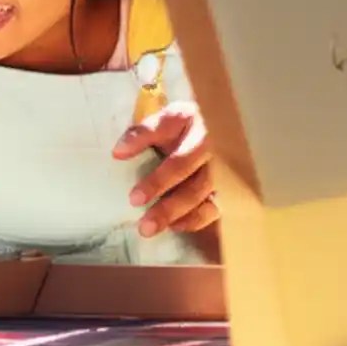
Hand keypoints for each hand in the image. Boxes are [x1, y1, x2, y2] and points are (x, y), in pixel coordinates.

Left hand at [113, 100, 218, 237]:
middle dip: (158, 183)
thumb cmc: (182, 129)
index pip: (163, 125)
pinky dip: (194, 219)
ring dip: (173, 210)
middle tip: (134, 201)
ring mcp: (222, 166)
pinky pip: (214, 208)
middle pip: (183, 163)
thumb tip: (118, 153)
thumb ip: (141, 134)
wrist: (217, 132)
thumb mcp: (162, 122)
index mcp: (188, 118)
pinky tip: (174, 226)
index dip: (141, 140)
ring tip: (148, 227)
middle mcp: (207, 140)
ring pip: (199, 190)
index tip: (117, 155)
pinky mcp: (229, 190)